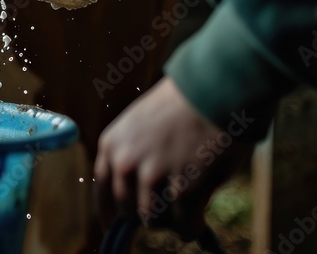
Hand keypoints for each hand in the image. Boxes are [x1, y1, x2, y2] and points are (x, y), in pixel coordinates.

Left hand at [94, 77, 252, 236]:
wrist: (214, 89)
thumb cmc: (182, 105)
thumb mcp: (140, 124)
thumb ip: (132, 155)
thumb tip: (136, 193)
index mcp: (111, 145)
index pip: (102, 190)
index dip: (110, 212)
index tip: (116, 227)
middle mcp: (125, 162)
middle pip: (128, 210)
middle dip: (147, 216)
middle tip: (166, 214)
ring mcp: (153, 175)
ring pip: (154, 220)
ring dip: (169, 224)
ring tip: (184, 220)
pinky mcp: (183, 186)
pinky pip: (184, 221)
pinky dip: (192, 227)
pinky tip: (199, 224)